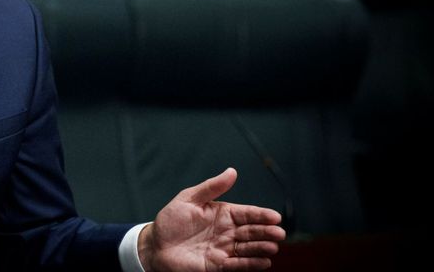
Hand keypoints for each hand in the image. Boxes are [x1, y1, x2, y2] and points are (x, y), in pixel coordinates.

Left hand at [138, 168, 284, 271]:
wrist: (155, 245)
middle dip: (266, 232)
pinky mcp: (218, 265)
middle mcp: (227, 232)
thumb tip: (232, 171)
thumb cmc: (170, 221)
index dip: (261, 215)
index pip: (247, 213)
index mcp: (223, 214)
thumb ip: (211, 187)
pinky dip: (251, 264)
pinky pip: (237, 265)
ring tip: (272, 247)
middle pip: (252, 231)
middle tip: (278, 233)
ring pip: (248, 249)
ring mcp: (223, 249)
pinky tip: (263, 262)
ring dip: (261, 248)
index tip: (275, 217)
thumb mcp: (188, 198)